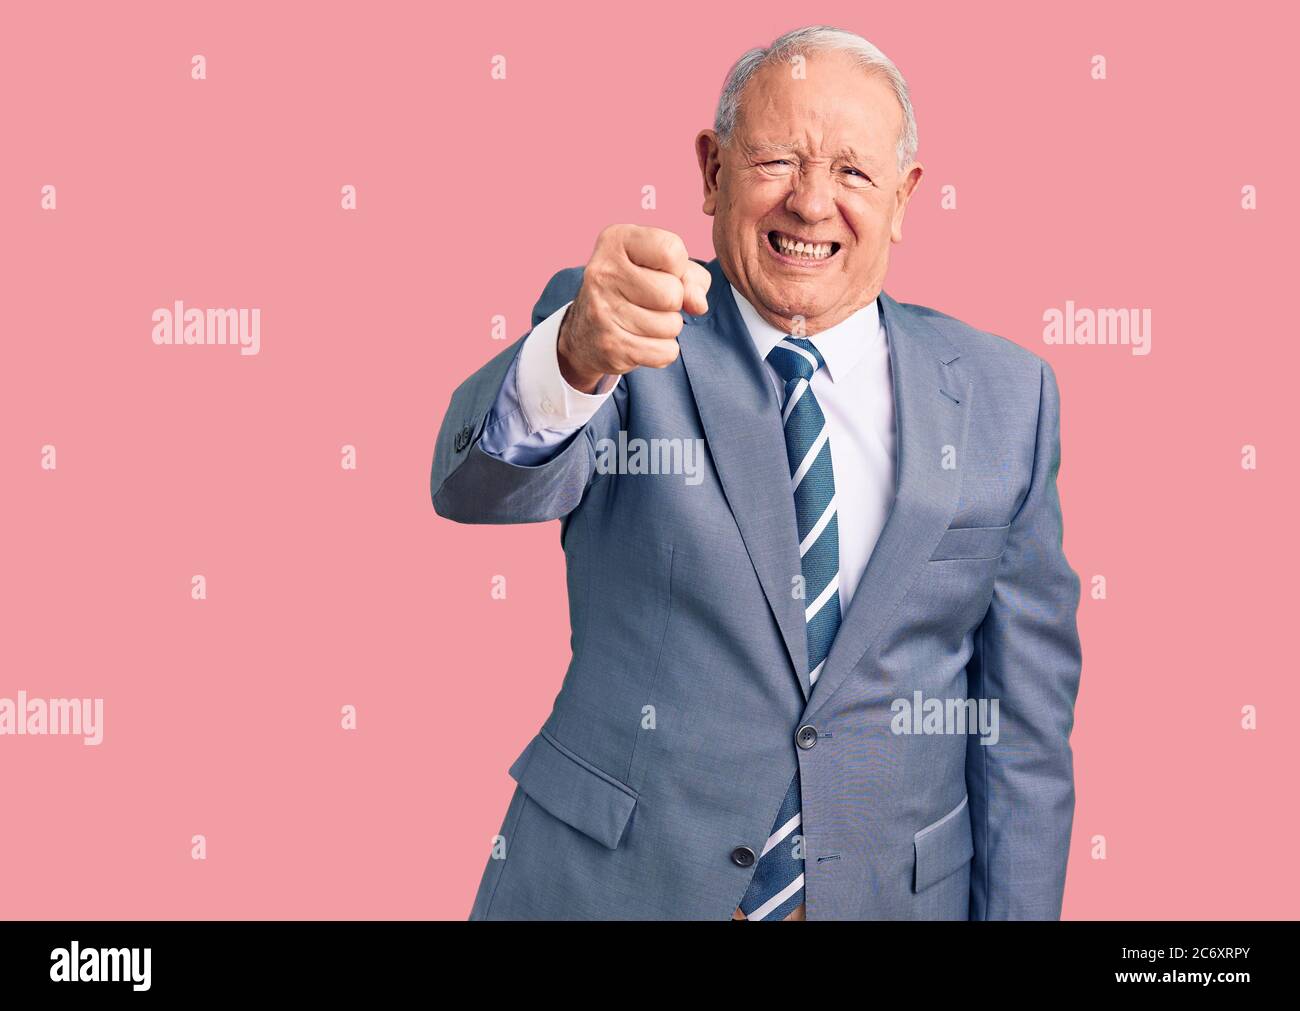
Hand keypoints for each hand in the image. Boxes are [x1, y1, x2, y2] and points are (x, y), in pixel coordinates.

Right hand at [556, 224, 710, 392]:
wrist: (585, 332)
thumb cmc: (633, 290)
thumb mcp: (660, 267)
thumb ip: (690, 276)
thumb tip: (698, 304)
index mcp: (616, 240)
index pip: (672, 250)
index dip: (678, 268)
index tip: (659, 273)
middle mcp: (603, 272)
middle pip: (673, 294)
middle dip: (674, 303)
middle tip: (650, 302)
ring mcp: (603, 310)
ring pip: (671, 326)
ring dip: (667, 329)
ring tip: (644, 321)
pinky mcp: (610, 346)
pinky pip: (665, 352)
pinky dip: (661, 351)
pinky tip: (640, 341)